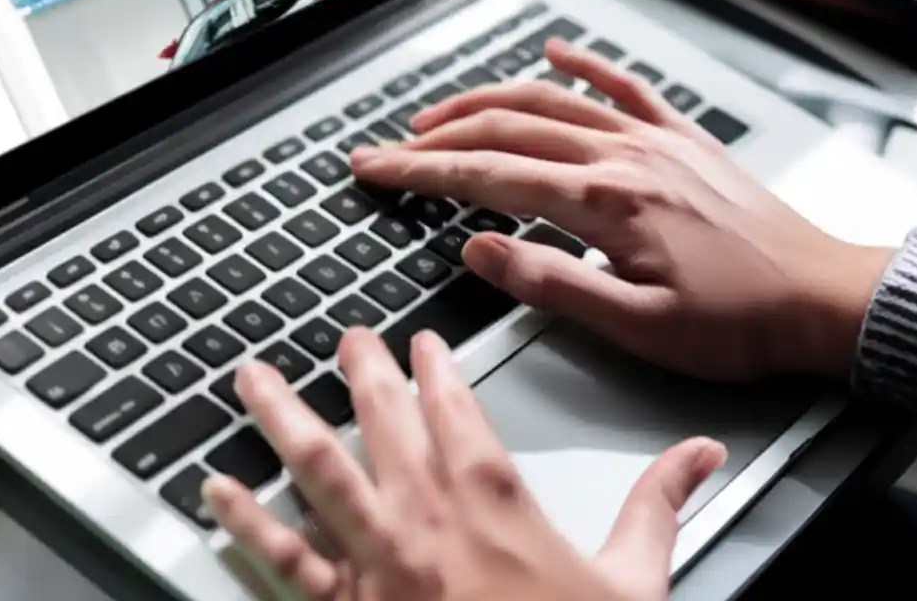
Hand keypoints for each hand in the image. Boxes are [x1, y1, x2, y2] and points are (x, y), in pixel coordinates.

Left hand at [202, 329, 725, 600]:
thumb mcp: (633, 581)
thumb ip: (658, 505)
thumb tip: (700, 455)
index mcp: (495, 503)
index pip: (458, 410)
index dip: (436, 368)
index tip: (423, 342)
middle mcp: (428, 519)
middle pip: (384, 421)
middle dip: (363, 372)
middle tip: (346, 339)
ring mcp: (378, 561)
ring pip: (320, 468)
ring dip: (283, 416)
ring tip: (254, 378)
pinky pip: (285, 557)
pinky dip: (246, 520)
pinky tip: (216, 487)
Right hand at [349, 39, 893, 380]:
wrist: (822, 299)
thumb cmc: (737, 322)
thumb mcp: (637, 325)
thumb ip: (552, 284)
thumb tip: (480, 250)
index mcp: (605, 203)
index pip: (488, 176)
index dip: (421, 171)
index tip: (376, 168)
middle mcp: (624, 156)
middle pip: (509, 127)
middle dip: (438, 134)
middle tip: (389, 146)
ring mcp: (654, 140)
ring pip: (554, 100)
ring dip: (489, 100)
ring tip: (441, 113)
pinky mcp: (682, 139)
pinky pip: (625, 85)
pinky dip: (584, 63)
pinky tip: (556, 50)